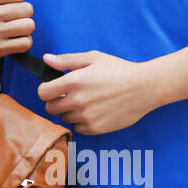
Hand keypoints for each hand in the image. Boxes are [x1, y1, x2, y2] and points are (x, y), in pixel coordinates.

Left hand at [35, 51, 158, 134]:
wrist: (145, 87)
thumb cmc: (119, 70)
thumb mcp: (93, 58)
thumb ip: (67, 60)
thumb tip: (46, 59)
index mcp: (73, 82)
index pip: (43, 93)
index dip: (46, 90)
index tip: (54, 88)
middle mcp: (77, 101)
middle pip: (50, 109)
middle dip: (56, 102)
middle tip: (68, 96)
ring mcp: (86, 116)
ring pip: (64, 119)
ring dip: (69, 112)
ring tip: (85, 102)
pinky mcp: (96, 128)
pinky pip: (78, 128)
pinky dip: (81, 122)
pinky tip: (92, 112)